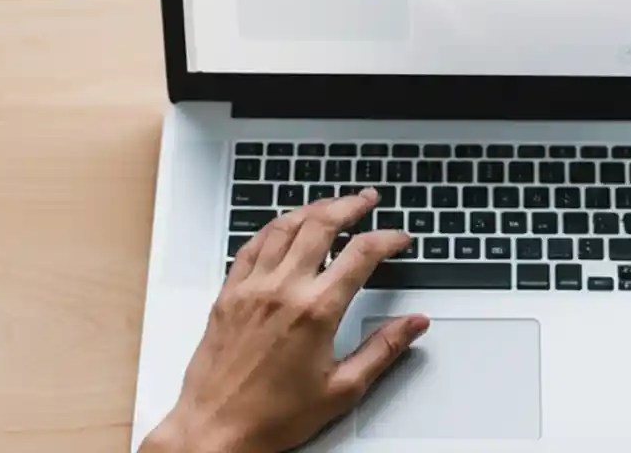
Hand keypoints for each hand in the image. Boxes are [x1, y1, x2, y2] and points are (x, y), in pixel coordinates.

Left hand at [140, 190, 427, 452]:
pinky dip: (273, 227)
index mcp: (316, 311)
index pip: (361, 254)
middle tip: (367, 199)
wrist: (215, 431)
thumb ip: (383, 349)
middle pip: (321, 224)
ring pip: (285, 227)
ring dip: (312, 208)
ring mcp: (251, 288)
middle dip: (350, 206)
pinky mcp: (228, 294)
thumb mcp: (343, 390)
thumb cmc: (273, 417)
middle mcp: (282, 290)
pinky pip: (252, 245)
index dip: (388, 238)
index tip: (400, 239)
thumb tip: (415, 324)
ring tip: (331, 204)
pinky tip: (284, 225)